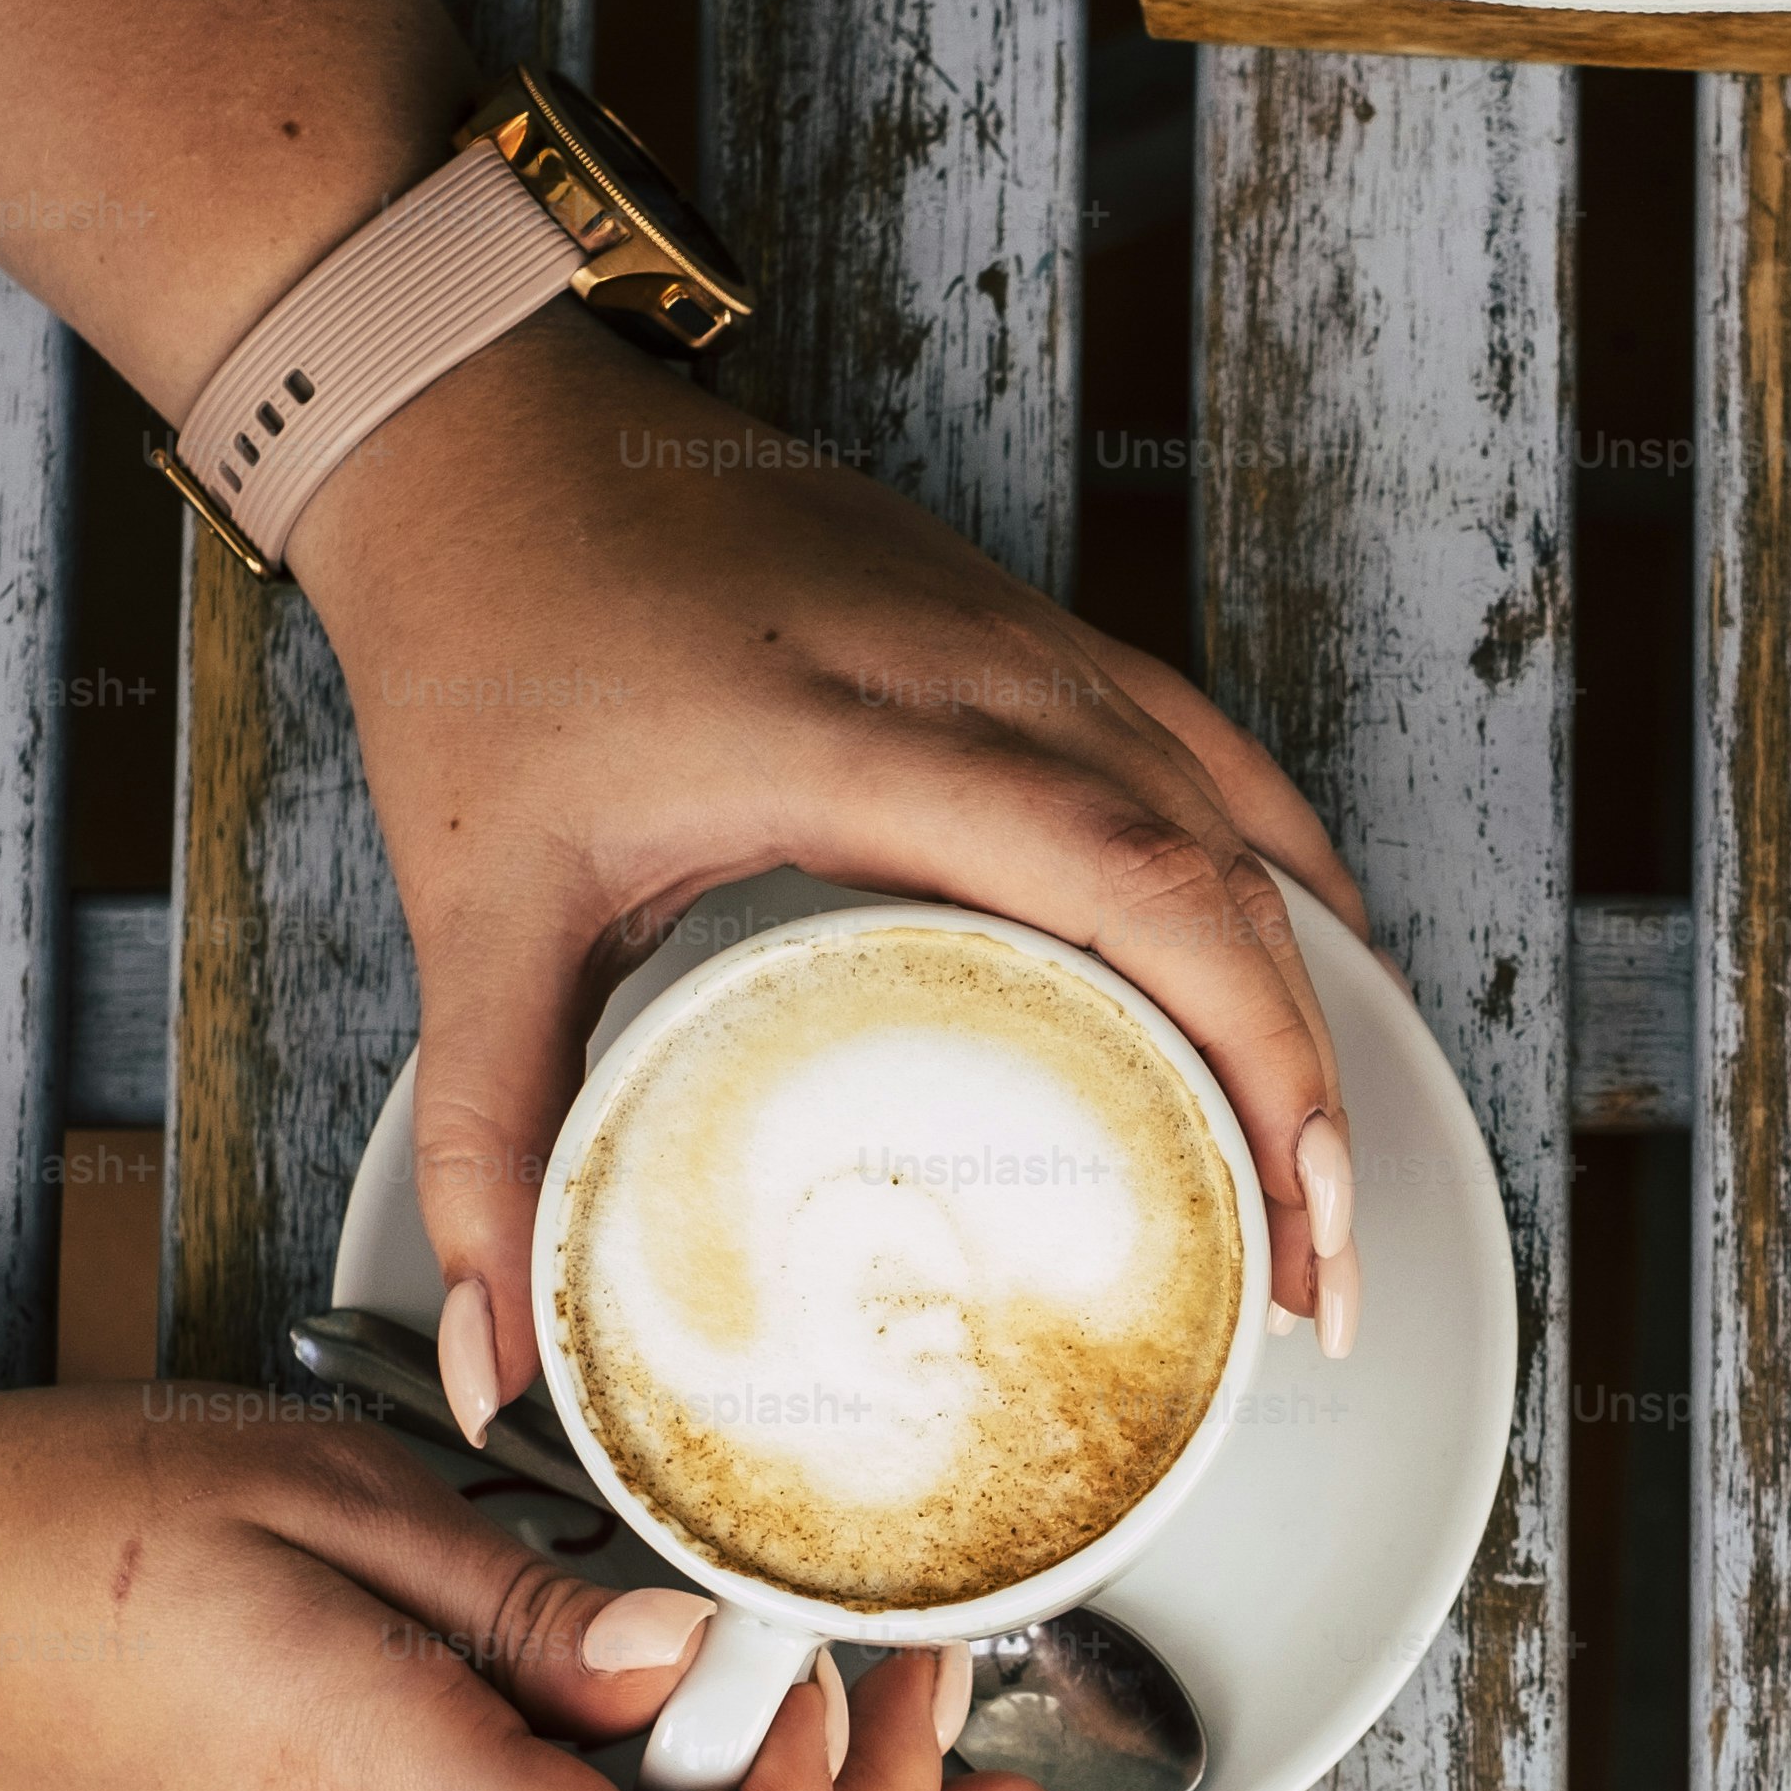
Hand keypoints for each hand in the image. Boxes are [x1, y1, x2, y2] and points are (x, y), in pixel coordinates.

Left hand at [284, 310, 1379, 1432]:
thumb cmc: (486, 633)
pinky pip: (1207, 755)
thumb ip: (488, 1143)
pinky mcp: (1026, 628)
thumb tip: (484, 1366)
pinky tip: (1306, 973)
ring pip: (1237, 821)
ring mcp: (1022, 637)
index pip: (1138, 890)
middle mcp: (983, 673)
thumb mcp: (472, 908)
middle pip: (1226, 880)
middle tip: (1315, 1277)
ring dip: (1304, 998)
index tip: (1293, 1219)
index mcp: (861, 733)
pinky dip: (1277, 875)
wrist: (480, 424)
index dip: (1252, 1058)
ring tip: (1318, 1178)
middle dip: (1306, 1090)